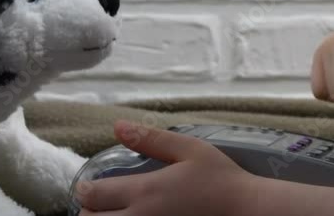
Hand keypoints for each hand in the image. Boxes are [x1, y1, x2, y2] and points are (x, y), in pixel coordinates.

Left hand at [75, 119, 259, 215]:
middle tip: (100, 204)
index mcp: (145, 192)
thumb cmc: (222, 180)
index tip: (89, 187)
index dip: (85, 190)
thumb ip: (152, 139)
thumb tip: (118, 126)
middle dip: (90, 211)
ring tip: (116, 214)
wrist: (247, 213)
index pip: (94, 195)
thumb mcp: (191, 150)